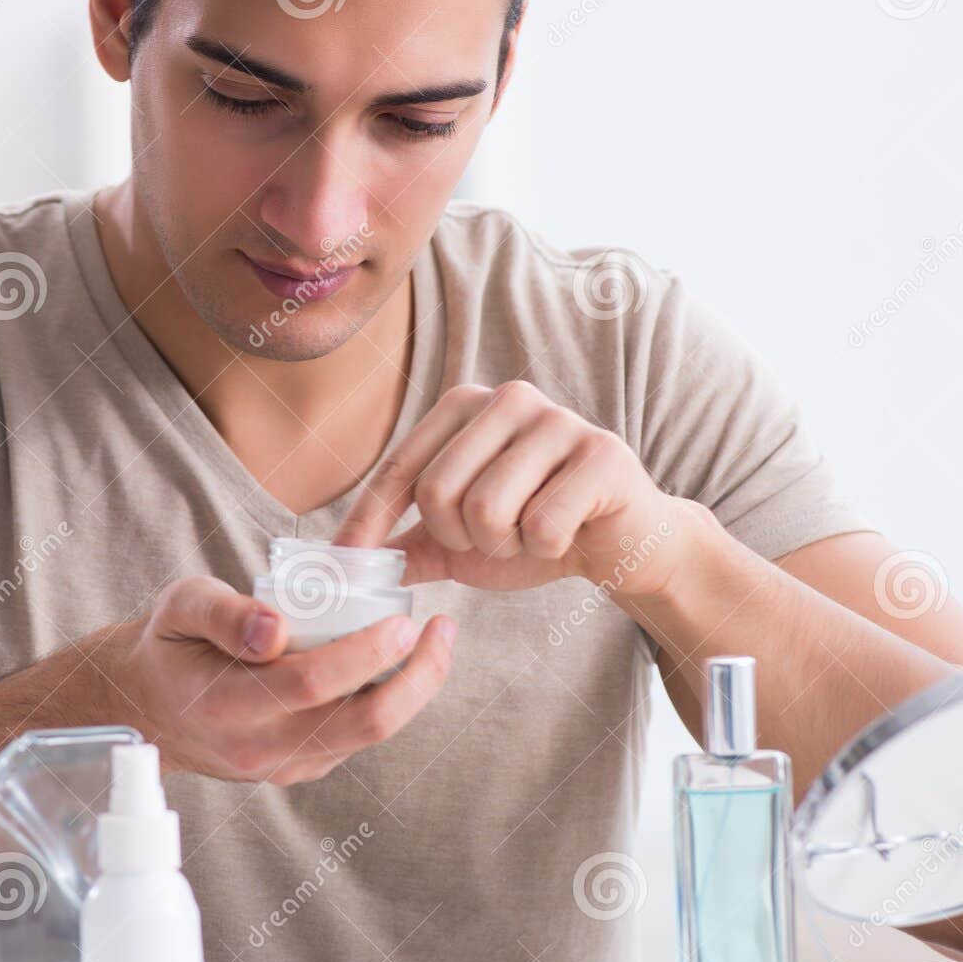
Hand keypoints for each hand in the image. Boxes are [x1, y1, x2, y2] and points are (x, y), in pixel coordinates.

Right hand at [111, 575, 455, 784]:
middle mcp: (258, 746)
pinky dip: (388, 702)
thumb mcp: (181, 607)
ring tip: (436, 642)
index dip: (365, 653)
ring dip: (412, 691)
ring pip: (367, 736)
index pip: (311, 683)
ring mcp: (282, 765)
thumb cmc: (172, 644)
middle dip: (417, 678)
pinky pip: (356, 739)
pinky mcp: (298, 769)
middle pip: (361, 723)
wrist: (147, 706)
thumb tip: (275, 627)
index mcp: (227, 704)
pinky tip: (402, 666)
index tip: (404, 621)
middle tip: (442, 630)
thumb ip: (223, 613)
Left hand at [334, 381, 685, 597]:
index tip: (347, 564)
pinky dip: (547, 549)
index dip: (368, 522)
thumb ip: (407, 545)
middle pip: (438, 491)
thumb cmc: (536, 533)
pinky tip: (568, 535)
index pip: (399, 468)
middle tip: (495, 541)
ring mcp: (559, 420)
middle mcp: (509, 398)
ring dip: (506, 546)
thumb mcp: (461, 542)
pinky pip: (543, 524)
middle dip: (459, 539)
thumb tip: (341, 564)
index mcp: (466, 405)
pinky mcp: (604, 453)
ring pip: (487, 509)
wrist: (621, 544)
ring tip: (531, 536)